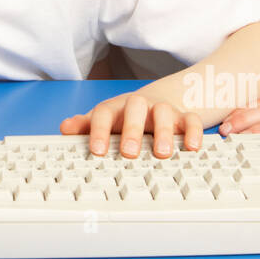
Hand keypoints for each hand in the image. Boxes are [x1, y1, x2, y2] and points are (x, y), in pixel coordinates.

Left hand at [61, 92, 203, 158]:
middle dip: (132, 130)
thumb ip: (85, 126)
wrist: (154, 105)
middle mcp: (139, 105)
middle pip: (135, 107)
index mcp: (116, 107)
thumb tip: (65, 127)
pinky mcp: (183, 118)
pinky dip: (193, 132)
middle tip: (128, 153)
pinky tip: (192, 148)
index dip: (99, 131)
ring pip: (164, 112)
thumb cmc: (123, 119)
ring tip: (162, 153)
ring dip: (164, 132)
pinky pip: (191, 120)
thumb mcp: (103, 122)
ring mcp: (162, 109)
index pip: (104, 113)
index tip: (97, 151)